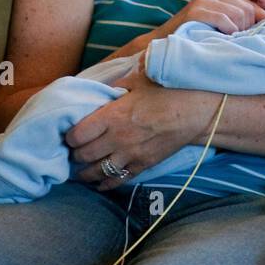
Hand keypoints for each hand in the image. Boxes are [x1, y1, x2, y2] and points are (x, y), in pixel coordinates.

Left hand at [65, 64, 202, 190]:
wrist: (195, 113)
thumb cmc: (167, 93)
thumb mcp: (139, 80)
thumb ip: (117, 86)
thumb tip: (105, 90)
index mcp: (113, 116)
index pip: (77, 134)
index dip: (70, 135)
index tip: (71, 133)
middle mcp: (118, 138)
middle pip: (83, 155)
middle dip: (75, 154)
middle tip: (75, 150)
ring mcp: (130, 155)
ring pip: (98, 172)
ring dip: (85, 173)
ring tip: (80, 170)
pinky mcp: (143, 165)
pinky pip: (118, 180)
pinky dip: (106, 184)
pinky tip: (100, 183)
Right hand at [175, 0, 264, 33]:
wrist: (166, 39)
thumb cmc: (196, 33)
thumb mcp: (219, 21)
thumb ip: (237, 17)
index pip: (250, 4)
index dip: (258, 20)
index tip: (258, 32)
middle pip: (247, 9)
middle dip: (248, 27)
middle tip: (239, 39)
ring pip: (238, 14)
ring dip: (238, 31)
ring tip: (229, 39)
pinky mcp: (197, 10)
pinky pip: (224, 20)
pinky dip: (228, 30)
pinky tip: (223, 36)